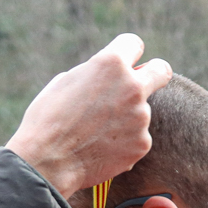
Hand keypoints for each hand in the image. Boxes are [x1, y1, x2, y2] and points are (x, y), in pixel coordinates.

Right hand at [7, 34, 172, 198]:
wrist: (46, 162)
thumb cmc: (47, 120)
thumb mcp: (66, 81)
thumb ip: (95, 74)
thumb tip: (109, 78)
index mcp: (111, 63)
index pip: (134, 44)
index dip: (126, 54)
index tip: (123, 62)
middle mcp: (132, 86)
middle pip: (161, 71)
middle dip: (155, 74)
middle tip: (144, 83)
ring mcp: (141, 117)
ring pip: (141, 111)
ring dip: (126, 119)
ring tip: (95, 133)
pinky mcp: (142, 144)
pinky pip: (137, 138)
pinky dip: (124, 143)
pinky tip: (101, 149)